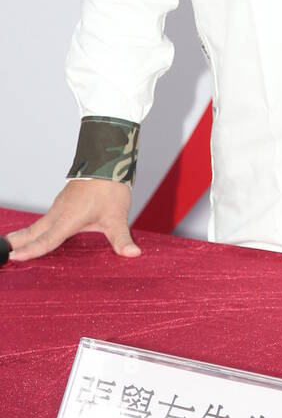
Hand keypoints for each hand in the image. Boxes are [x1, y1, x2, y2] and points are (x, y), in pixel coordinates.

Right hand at [4, 179, 140, 262]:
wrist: (108, 161)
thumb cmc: (110, 188)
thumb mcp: (117, 216)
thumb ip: (121, 238)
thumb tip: (133, 253)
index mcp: (69, 219)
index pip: (47, 240)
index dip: (31, 250)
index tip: (14, 257)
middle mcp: (59, 213)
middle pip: (34, 232)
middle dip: (18, 243)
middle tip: (3, 253)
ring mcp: (59, 206)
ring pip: (38, 225)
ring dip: (24, 236)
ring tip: (11, 246)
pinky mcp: (63, 202)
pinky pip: (45, 220)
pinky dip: (35, 229)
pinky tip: (34, 235)